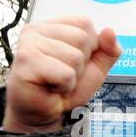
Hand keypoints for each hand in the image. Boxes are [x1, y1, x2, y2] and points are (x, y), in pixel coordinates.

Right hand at [4, 17, 121, 132]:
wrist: (44, 113)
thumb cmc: (65, 87)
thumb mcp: (95, 67)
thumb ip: (108, 50)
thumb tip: (110, 31)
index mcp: (51, 26)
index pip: (85, 24)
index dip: (90, 48)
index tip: (72, 63)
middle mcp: (36, 30)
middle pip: (82, 38)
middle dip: (81, 64)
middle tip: (63, 75)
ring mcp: (28, 44)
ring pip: (75, 57)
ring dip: (73, 77)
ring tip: (56, 82)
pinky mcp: (25, 61)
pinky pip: (65, 73)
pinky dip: (65, 86)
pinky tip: (51, 88)